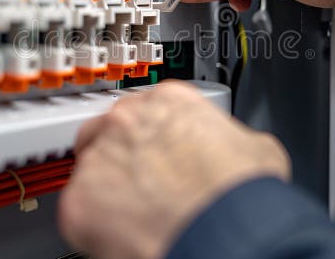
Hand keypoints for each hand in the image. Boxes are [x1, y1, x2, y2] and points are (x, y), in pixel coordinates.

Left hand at [58, 81, 290, 258]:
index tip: (159, 154)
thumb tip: (229, 150)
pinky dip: (96, 224)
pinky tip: (126, 234)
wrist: (226, 233)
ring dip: (110, 191)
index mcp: (169, 100)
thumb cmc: (242, 195)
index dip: (155, 137)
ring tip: (140, 217)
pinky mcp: (79, 199)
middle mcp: (128, 119)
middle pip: (110, 133)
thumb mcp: (255, 147)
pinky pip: (79, 209)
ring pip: (91, 171)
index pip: (146, 110)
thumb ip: (227, 137)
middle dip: (125, 158)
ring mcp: (99, 157)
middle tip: (146, 186)